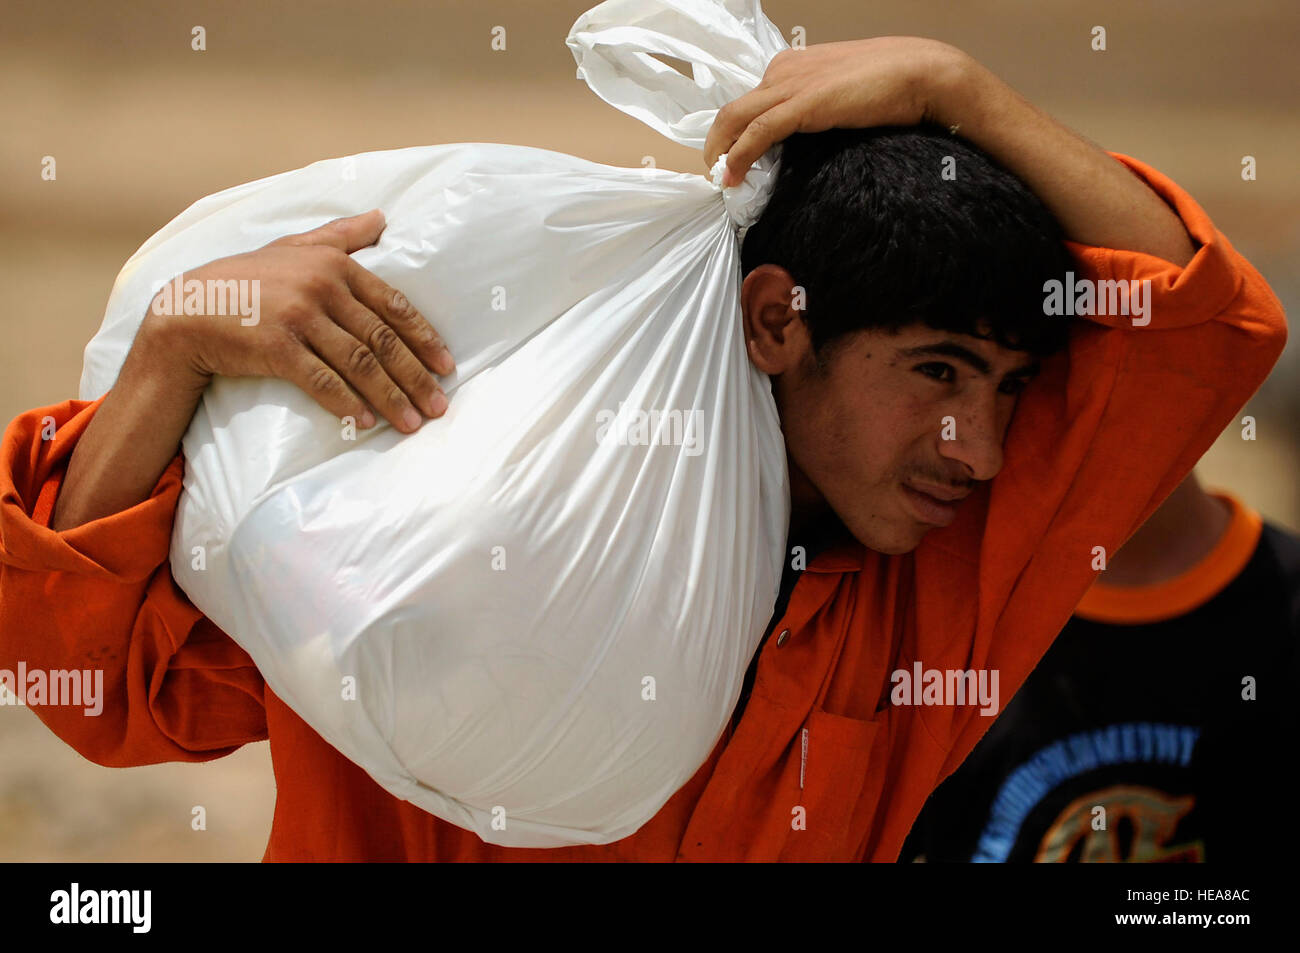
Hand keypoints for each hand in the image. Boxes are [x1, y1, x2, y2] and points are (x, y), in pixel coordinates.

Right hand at [148, 209, 453, 433]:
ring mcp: (299, 317)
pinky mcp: (277, 346)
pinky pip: (322, 380)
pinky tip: (365, 421)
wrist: (188, 309)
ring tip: (411, 423)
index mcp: (334, 265)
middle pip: (383, 339)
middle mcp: (322, 287)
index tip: (447, 367)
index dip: (425, 339)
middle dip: (416, 377)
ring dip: (390, 397)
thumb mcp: (294, 246)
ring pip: (360, 363)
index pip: (394, 306)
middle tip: (438, 406)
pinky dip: (347, 402)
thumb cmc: (246, 278)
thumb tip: (382, 217)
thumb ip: (341, 235)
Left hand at [703, 38, 969, 186]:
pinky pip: (756, 133)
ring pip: (734, 120)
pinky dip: (738, 156)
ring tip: (720, 180)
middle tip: (718, 176)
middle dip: (718, 145)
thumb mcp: (842, 96)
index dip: (734, 134)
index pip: (749, 102)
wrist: (921, 71)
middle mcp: (783, 70)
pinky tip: (732, 177)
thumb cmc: (891, 86)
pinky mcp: (801, 104)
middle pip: (732, 111)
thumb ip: (817, 111)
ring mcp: (789, 85)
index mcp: (791, 66)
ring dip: (720, 153)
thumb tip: (806, 143)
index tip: (731, 161)